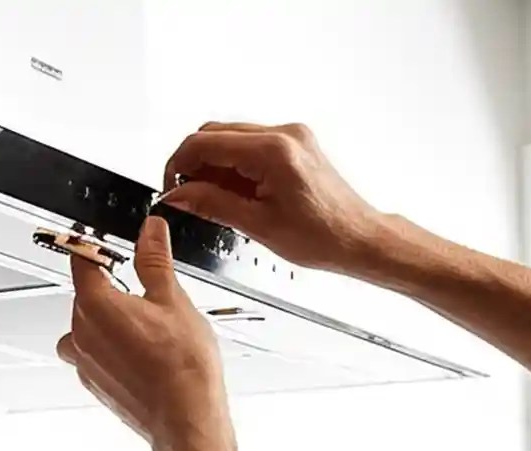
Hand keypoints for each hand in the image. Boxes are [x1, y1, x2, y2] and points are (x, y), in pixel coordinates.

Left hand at [56, 217, 230, 449]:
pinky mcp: (94, 384)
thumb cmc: (181, 365)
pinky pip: (93, 355)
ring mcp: (85, 361)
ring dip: (109, 320)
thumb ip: (155, 260)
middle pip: (84, 295)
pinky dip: (111, 348)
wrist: (185, 418)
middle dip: (110, 287)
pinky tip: (142, 352)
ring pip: (87, 326)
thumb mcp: (173, 299)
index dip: (96, 248)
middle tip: (143, 289)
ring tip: (146, 325)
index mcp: (95, 304)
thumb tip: (150, 231)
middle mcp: (81, 333)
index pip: (82, 261)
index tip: (109, 245)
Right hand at [162, 122, 390, 274]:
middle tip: (188, 195)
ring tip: (217, 199)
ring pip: (230, 136)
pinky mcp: (294, 143)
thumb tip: (179, 195)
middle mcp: (284, 134)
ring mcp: (291, 136)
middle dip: (194, 163)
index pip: (204, 142)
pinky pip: (249, 143)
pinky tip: (238, 192)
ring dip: (214, 164)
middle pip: (214, 133)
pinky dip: (234, 164)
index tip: (171, 187)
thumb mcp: (257, 225)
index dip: (178, 165)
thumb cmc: (323, 236)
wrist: (359, 238)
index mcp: (273, 151)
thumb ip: (211, 204)